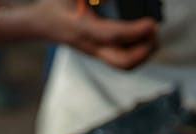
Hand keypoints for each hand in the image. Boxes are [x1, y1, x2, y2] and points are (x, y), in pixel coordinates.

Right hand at [33, 0, 157, 69]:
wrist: (41, 24)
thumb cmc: (56, 5)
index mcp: (82, 30)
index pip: (113, 35)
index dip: (135, 31)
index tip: (151, 23)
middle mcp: (90, 46)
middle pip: (122, 61)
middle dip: (144, 50)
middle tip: (154, 31)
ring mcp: (95, 53)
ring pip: (124, 65)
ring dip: (143, 54)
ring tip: (152, 36)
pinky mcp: (98, 53)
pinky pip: (121, 61)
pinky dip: (137, 53)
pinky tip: (143, 39)